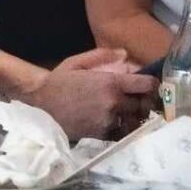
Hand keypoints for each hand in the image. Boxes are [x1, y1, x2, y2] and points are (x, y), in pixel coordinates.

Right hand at [26, 49, 155, 137]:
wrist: (39, 105)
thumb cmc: (59, 81)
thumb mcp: (78, 62)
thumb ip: (103, 55)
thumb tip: (125, 54)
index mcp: (111, 83)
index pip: (146, 85)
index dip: (152, 84)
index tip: (149, 85)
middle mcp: (113, 103)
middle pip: (144, 104)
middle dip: (143, 101)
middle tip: (139, 99)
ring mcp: (108, 121)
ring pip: (135, 120)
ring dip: (135, 116)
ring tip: (129, 112)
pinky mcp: (101, 135)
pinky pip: (121, 133)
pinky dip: (122, 128)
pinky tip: (117, 123)